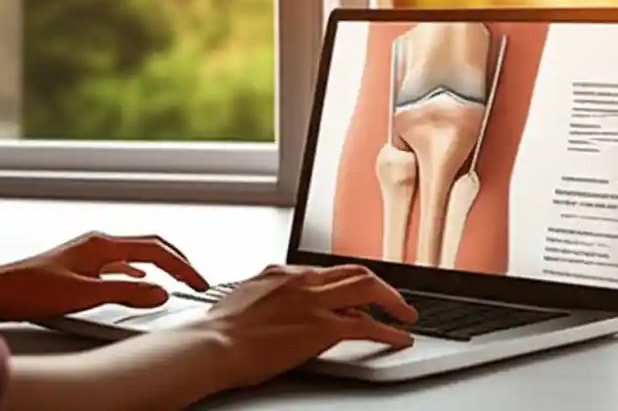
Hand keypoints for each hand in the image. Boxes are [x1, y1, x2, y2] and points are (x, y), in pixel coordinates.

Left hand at [0, 232, 208, 321]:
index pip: (155, 250)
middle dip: (176, 261)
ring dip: (159, 266)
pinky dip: (139, 274)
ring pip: (136, 256)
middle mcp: (98, 244)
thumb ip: (126, 294)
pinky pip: (121, 265)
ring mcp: (88, 254)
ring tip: (176, 279)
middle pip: (150, 247)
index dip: (181, 266)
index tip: (198, 281)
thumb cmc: (30, 290)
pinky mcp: (80, 267)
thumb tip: (161, 293)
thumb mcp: (84, 295)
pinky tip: (138, 283)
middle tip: (195, 279)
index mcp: (102, 245)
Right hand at [198, 264, 418, 388]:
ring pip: (368, 289)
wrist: (212, 345)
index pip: (328, 272)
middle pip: (355, 272)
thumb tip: (282, 308)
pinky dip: (388, 331)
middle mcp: (303, 280)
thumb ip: (271, 297)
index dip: (350, 284)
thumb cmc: (220, 332)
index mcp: (283, 271)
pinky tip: (398, 338)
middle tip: (395, 300)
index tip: (360, 294)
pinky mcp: (321, 327)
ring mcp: (314, 301)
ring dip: (392, 302)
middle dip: (380, 286)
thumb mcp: (247, 300)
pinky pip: (366, 326)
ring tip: (405, 315)